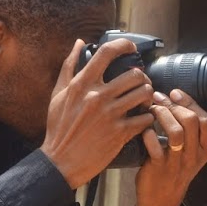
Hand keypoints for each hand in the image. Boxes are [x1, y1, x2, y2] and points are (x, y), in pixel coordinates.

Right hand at [41, 38, 155, 189]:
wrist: (60, 162)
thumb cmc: (58, 128)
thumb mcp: (58, 94)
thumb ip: (69, 66)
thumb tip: (79, 43)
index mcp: (81, 85)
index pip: (106, 53)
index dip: (123, 45)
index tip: (130, 48)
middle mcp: (97, 97)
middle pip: (134, 74)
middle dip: (142, 76)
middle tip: (141, 82)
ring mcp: (110, 115)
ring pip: (144, 94)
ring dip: (147, 94)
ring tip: (144, 99)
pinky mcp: (120, 133)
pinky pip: (145, 118)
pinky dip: (148, 117)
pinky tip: (143, 118)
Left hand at [134, 89, 206, 205]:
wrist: (161, 200)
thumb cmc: (174, 169)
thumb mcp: (191, 152)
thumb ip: (190, 129)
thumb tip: (175, 97)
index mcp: (206, 149)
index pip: (206, 119)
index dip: (190, 102)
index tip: (175, 93)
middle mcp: (194, 156)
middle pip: (192, 121)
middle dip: (174, 105)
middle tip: (159, 98)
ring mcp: (177, 163)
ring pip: (176, 132)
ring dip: (162, 115)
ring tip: (152, 108)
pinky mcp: (159, 168)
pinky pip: (155, 146)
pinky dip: (148, 132)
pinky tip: (144, 128)